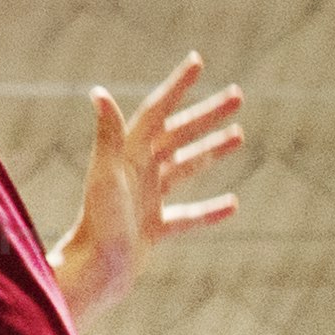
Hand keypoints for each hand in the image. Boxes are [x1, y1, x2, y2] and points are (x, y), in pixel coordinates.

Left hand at [52, 54, 244, 318]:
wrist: (95, 272)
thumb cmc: (99, 223)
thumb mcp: (106, 175)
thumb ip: (108, 135)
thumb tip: (98, 92)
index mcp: (127, 154)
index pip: (157, 111)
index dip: (177, 86)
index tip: (198, 61)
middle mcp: (136, 172)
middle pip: (177, 135)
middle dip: (206, 114)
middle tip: (237, 95)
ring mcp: (145, 200)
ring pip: (185, 168)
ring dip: (210, 151)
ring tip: (239, 135)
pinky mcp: (152, 229)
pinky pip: (186, 216)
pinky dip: (208, 210)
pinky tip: (233, 204)